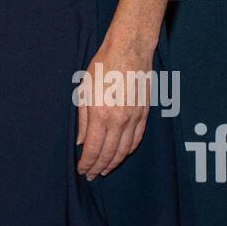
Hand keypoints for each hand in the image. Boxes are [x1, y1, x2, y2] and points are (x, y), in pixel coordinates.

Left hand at [76, 41, 150, 178]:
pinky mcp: (144, 114)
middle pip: (109, 154)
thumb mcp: (84, 90)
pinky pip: (136, 140)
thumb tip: (81, 142)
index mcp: (100, 114)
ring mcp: (134, 118)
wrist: (130, 50)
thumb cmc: (103, 66)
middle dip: (99, 167)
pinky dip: (128, 151)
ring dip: (113, 163)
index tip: (82, 170)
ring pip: (124, 150)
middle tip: (91, 175)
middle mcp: (119, 120)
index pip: (93, 149)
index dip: (87, 163)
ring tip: (104, 170)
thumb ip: (82, 120)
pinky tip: (120, 155)